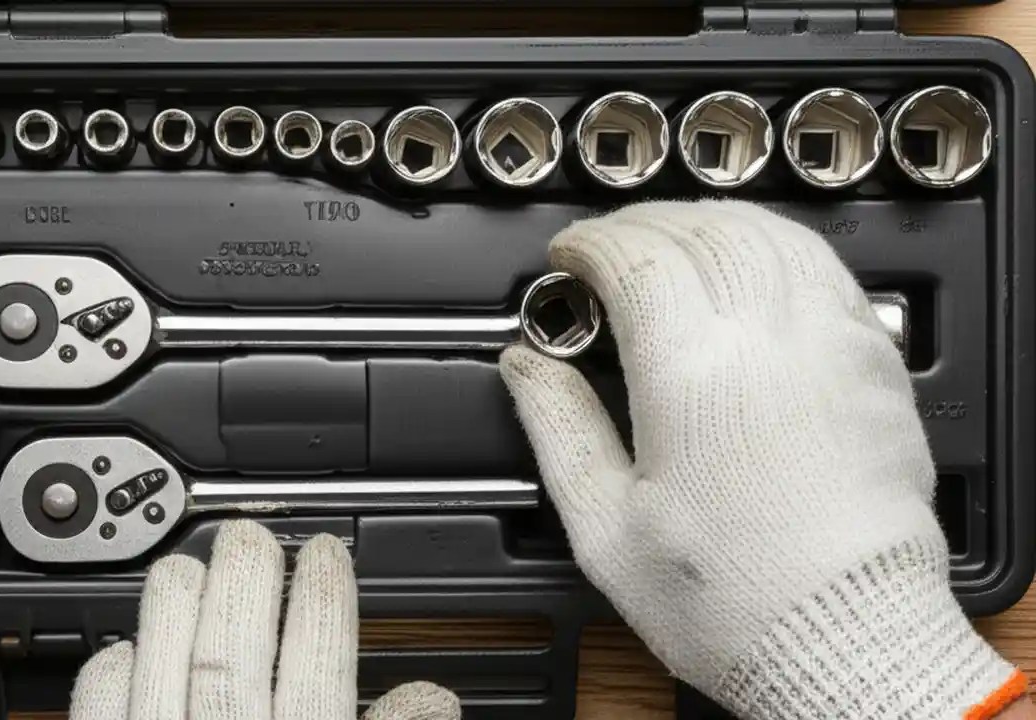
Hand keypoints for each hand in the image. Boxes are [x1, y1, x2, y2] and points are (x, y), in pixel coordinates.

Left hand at [71, 519, 459, 719]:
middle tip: (252, 534)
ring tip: (187, 564)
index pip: (320, 660)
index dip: (325, 595)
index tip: (328, 553)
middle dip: (245, 577)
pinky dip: (113, 671)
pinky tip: (125, 647)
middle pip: (234, 645)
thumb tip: (434, 698)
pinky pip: (101, 709)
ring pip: (164, 662)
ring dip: (176, 605)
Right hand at [501, 201, 1023, 717]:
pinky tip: (753, 259)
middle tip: (608, 243)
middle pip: (698, 232)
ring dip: (709, 221)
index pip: (634, 258)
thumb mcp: (606, 527)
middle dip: (641, 223)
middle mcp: (769, 339)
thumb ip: (558, 428)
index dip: (590, 243)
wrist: (845, 638)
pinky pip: (823, 266)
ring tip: (672, 239)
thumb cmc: (732, 599)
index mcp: (693, 376)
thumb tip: (526, 366)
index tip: (568, 255)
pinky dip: (775, 242)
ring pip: (767, 232)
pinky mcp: (874, 361)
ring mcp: (832, 342)